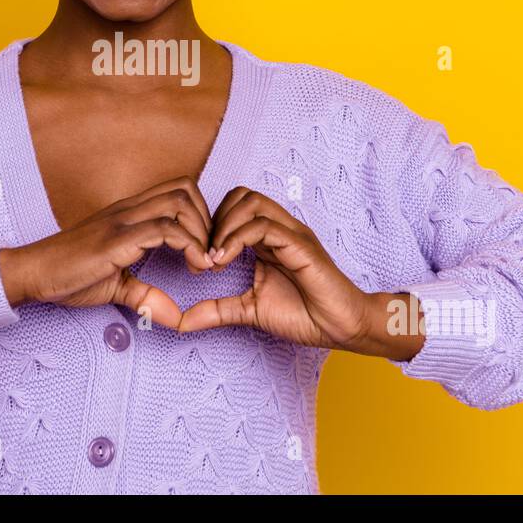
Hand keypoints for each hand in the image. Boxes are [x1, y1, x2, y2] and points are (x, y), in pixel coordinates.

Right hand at [0, 176, 213, 330]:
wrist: (32, 273)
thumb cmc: (68, 275)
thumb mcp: (116, 286)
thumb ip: (146, 296)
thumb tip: (176, 317)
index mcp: (129, 213)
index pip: (177, 190)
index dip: (200, 216)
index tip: (203, 252)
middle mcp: (128, 209)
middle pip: (185, 188)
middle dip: (207, 220)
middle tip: (208, 254)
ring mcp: (122, 221)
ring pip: (179, 202)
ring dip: (201, 231)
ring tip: (203, 262)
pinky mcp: (117, 239)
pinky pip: (164, 229)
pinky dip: (189, 246)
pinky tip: (193, 267)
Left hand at [176, 187, 377, 350]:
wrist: (341, 328)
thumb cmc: (304, 316)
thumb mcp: (248, 310)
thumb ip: (216, 310)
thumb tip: (181, 321)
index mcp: (267, 239)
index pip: (234, 207)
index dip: (210, 227)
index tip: (199, 260)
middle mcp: (279, 229)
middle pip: (240, 194)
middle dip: (215, 219)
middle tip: (205, 255)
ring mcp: (291, 234)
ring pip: (251, 202)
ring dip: (224, 226)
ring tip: (215, 258)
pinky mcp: (300, 245)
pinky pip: (264, 227)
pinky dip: (237, 240)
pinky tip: (225, 261)